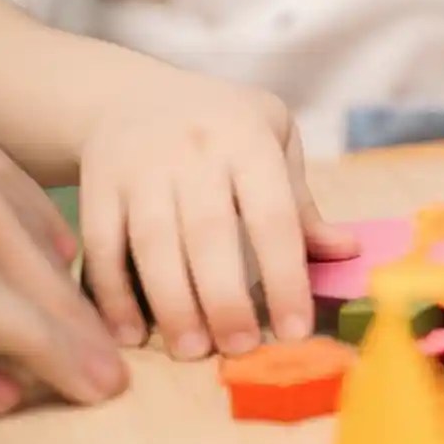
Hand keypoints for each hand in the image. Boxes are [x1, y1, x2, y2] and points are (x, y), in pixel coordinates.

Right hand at [79, 74, 357, 359]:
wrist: (131, 94)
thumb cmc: (221, 126)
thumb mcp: (272, 140)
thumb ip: (302, 202)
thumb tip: (346, 251)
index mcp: (248, 140)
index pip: (273, 215)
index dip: (286, 275)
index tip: (295, 329)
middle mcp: (193, 151)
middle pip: (209, 233)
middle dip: (225, 298)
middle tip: (238, 347)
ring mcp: (140, 166)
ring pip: (153, 243)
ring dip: (172, 303)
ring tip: (191, 350)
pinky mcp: (97, 184)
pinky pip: (102, 244)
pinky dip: (112, 293)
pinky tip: (129, 334)